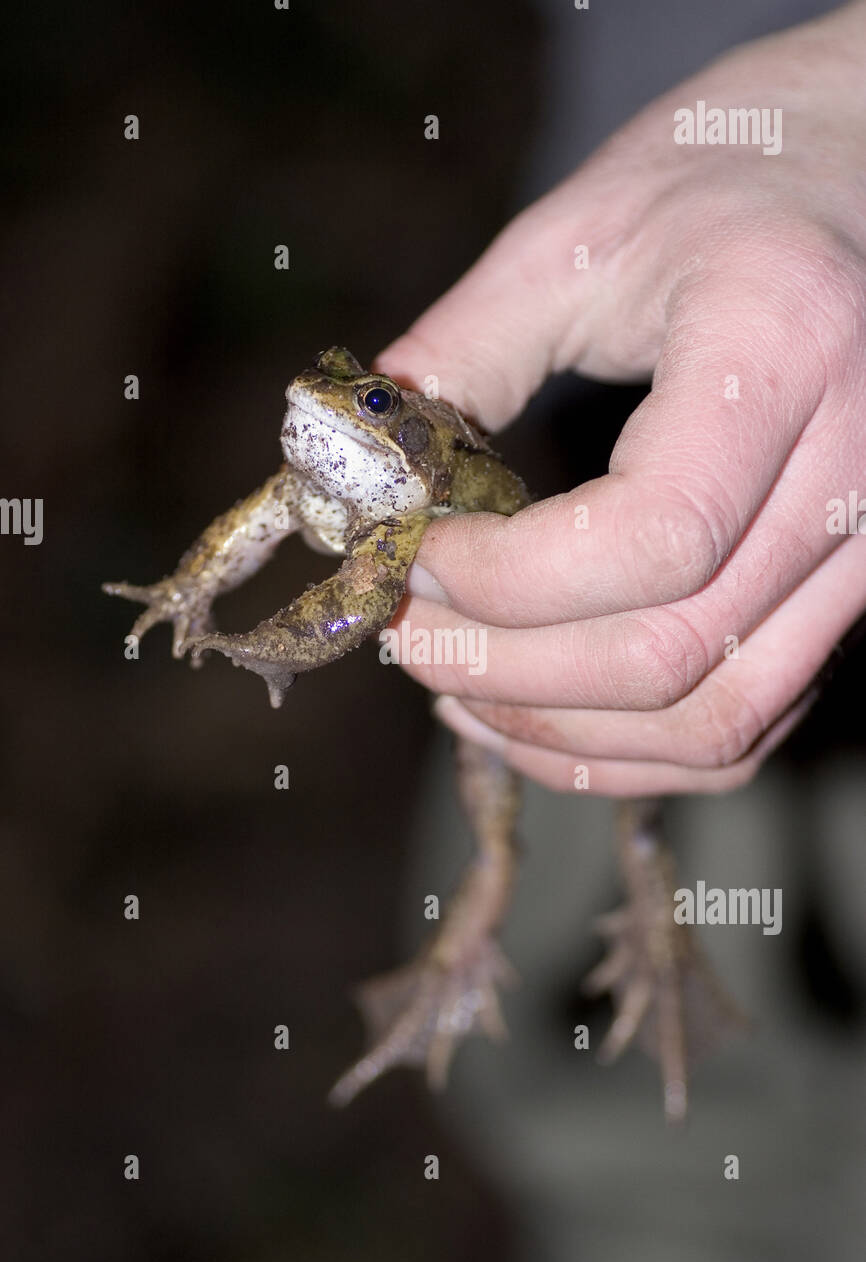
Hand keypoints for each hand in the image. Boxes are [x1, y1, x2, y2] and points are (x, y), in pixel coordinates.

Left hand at [375, 1, 865, 795]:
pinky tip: (533, 715)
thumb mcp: (575, 239)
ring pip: (714, 721)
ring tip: (450, 689)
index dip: (502, 581)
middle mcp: (862, 469)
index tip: (407, 555)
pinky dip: (628, 748)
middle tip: (403, 636)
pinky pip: (746, 724)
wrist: (861, 176)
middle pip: (671, 655)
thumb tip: (347, 480)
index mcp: (788, 349)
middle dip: (504, 667)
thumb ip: (458, 359)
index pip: (650, 539)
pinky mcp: (853, 595)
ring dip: (558, 730)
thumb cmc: (723, 181)